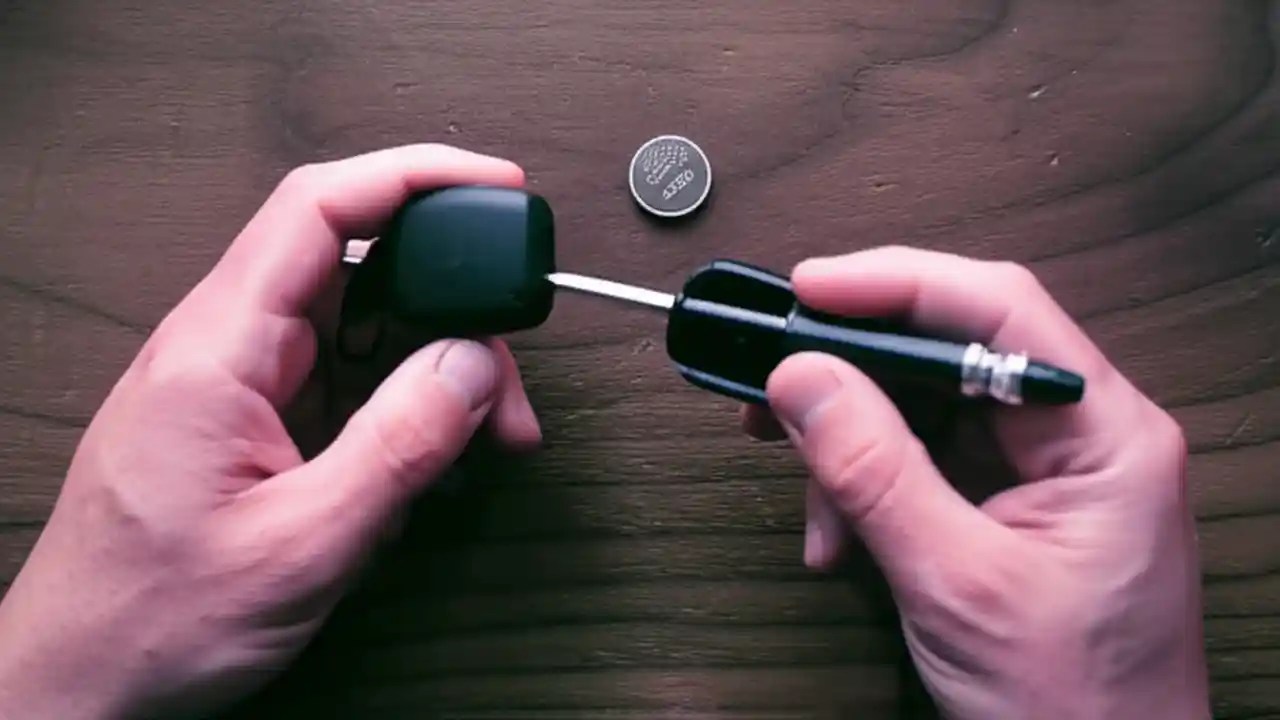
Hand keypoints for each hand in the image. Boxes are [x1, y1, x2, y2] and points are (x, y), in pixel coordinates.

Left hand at [0, 144, 540, 718]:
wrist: (82, 682)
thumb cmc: (154, 621)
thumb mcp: (302, 543)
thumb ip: (398, 447)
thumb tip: (472, 363)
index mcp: (217, 351)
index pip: (319, 208)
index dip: (414, 177)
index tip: (493, 184)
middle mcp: (224, 347)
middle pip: (361, 270)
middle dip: (450, 314)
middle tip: (501, 388)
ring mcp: (239, 381)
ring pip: (362, 330)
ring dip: (430, 374)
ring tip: (473, 441)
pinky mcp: (252, 417)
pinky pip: (345, 380)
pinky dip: (398, 411)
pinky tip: (416, 467)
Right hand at [750, 247, 1210, 718]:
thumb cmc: (1080, 707)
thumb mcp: (959, 583)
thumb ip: (876, 472)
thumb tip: (805, 378)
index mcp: (1106, 436)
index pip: (999, 311)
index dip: (898, 284)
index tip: (811, 289)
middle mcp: (1080, 439)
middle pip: (951, 354)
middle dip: (854, 374)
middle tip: (777, 384)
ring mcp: (1042, 474)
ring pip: (923, 410)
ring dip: (850, 450)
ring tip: (815, 503)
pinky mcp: (1006, 508)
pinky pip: (921, 464)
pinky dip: (865, 492)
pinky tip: (840, 537)